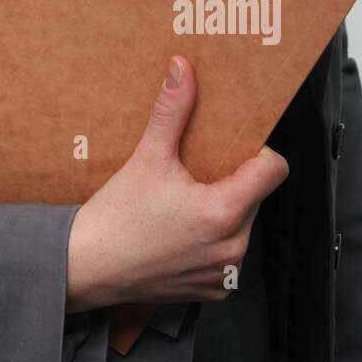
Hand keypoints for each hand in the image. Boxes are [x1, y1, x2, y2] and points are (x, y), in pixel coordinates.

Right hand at [64, 54, 287, 310]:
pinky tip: (180, 234)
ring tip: (184, 205)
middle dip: (232, 182)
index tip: (235, 148)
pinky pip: (227, 257)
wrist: (87, 266)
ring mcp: (223, 274)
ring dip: (223, 213)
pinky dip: (211, 243)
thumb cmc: (116, 218)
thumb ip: (172, 110)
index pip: (274, 172)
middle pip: (255, 198)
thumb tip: (182, 70)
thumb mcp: (147, 157)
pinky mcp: (213, 291)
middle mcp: (232, 249)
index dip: (258, 153)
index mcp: (222, 212)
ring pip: (242, 227)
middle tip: (195, 175)